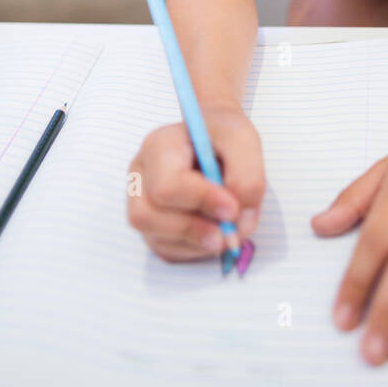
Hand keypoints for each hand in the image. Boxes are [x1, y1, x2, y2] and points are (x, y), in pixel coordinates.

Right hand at [127, 104, 264, 260]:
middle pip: (148, 216)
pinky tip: (212, 230)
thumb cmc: (224, 136)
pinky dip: (195, 249)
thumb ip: (247, 177)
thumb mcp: (243, 140)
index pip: (166, 185)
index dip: (200, 201)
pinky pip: (165, 250)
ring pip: (154, 237)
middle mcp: (141, 175)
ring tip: (225, 229)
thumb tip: (236, 217)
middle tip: (229, 230)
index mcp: (159, 146)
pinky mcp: (151, 226)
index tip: (233, 208)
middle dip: (195, 228)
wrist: (215, 138)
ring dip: (196, 242)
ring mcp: (140, 202)